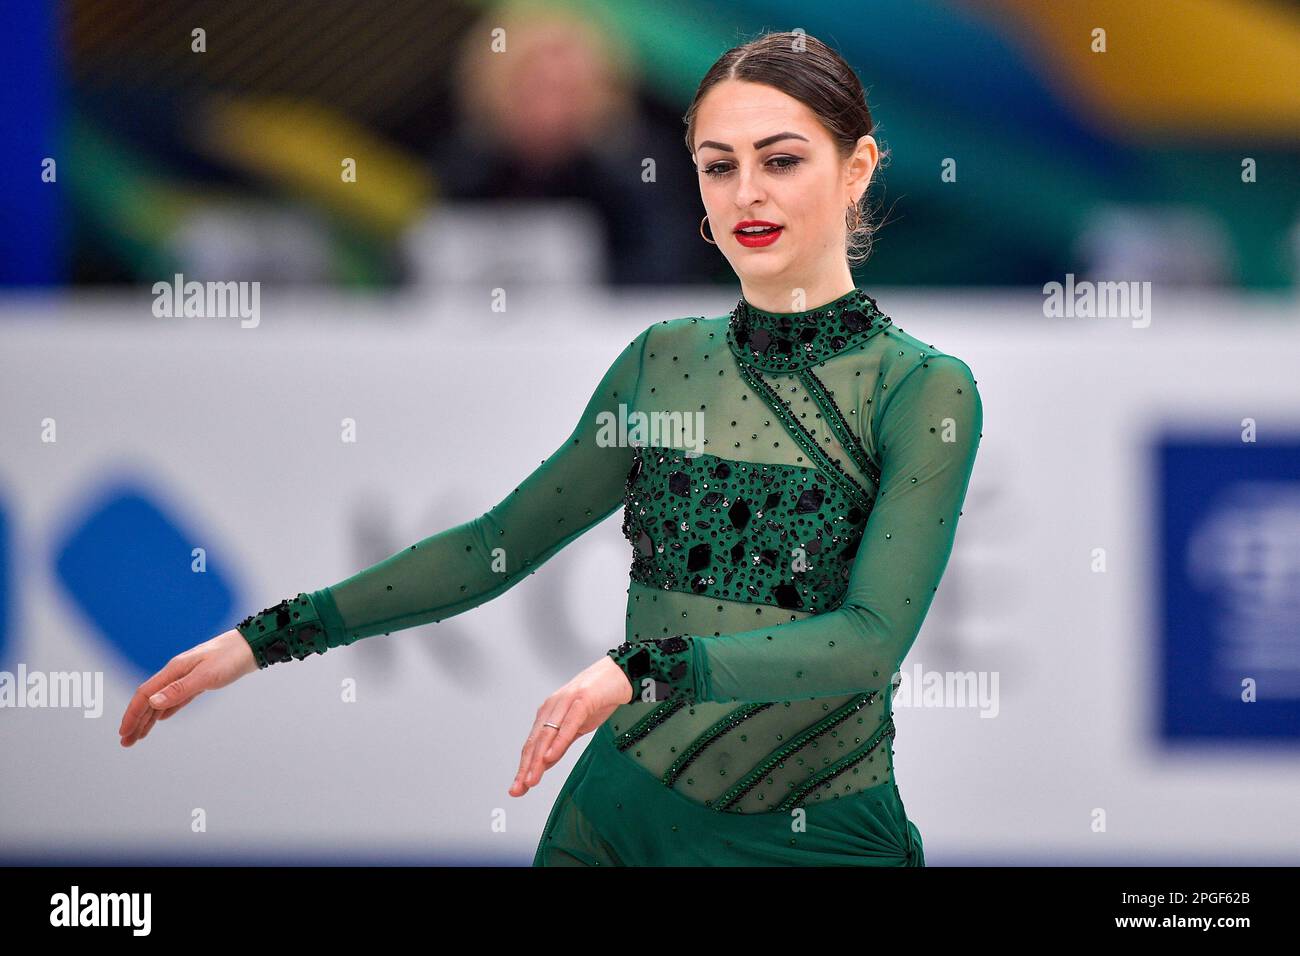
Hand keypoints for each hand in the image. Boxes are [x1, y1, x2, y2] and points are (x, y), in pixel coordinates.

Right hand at [118, 628, 258, 746]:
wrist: (253, 645)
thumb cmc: (232, 657)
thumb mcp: (206, 676)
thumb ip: (179, 690)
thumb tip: (152, 702)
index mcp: (175, 670)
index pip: (144, 695)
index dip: (131, 714)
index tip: (123, 733)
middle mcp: (178, 673)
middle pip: (150, 700)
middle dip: (136, 721)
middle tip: (126, 742)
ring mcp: (189, 676)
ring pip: (162, 700)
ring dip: (149, 718)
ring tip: (139, 735)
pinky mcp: (201, 680)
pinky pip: (177, 699)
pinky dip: (167, 710)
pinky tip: (162, 718)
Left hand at [509, 655, 632, 796]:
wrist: (619, 674)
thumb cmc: (598, 698)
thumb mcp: (577, 726)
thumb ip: (561, 743)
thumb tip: (544, 763)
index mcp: (549, 714)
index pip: (532, 744)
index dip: (524, 766)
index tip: (518, 788)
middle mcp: (553, 707)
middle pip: (535, 741)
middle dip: (526, 767)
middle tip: (519, 789)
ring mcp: (566, 702)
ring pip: (547, 734)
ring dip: (537, 759)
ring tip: (531, 779)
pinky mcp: (582, 699)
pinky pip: (568, 724)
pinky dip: (558, 741)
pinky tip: (550, 756)